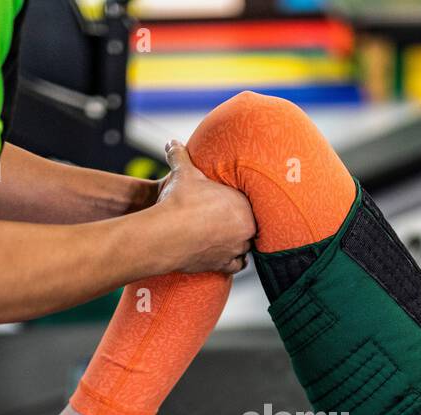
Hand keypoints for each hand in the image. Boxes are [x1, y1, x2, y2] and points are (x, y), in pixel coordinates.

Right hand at [156, 139, 254, 273]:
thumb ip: (180, 156)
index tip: (237, 201)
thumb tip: (171, 142)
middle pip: (253, 224)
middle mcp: (246, 228)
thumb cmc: (178, 203)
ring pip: (247, 245)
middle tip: (234, 218)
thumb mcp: (182, 174)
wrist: (166, 236)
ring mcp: (237, 248)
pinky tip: (229, 254)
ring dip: (241, 241)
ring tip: (232, 235)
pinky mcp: (225, 265)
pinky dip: (234, 260)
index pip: (253, 202)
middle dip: (244, 221)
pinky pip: (239, 264)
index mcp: (244, 204)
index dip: (244, 202)